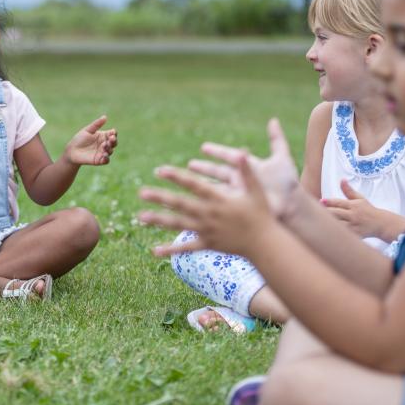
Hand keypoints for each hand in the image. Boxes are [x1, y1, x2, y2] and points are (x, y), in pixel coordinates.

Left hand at [63, 116, 117, 165]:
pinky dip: (106, 158)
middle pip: (114, 143)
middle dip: (114, 141)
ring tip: (104, 145)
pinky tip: (104, 155)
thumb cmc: (79, 139)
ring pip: (110, 151)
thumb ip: (96, 124)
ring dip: (109, 148)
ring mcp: (103, 152)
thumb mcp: (88, 130)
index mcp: (103, 136)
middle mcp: (105, 144)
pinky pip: (106, 160)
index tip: (112, 132)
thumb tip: (105, 117)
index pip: (112, 134)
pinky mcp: (99, 160)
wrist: (72, 150)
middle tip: (111, 138)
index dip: (114, 133)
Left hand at [139, 150, 277, 258]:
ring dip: (158, 221)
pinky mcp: (207, 244)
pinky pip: (186, 249)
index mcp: (219, 199)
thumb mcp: (256, 191)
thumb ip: (246, 172)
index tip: (160, 170)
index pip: (193, 185)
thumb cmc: (261, 215)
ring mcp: (207, 231)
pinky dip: (170, 250)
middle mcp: (209, 215)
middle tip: (141, 192)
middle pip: (180, 204)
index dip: (176, 177)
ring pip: (178, 225)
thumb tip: (241, 153)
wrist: (265, 244)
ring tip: (140, 217)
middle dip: (160, 198)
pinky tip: (154, 251)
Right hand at [184, 119, 300, 219]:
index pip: (229, 156)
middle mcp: (241, 178)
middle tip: (190, 164)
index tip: (203, 147)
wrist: (292, 205)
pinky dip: (208, 200)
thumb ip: (276, 139)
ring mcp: (238, 192)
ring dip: (202, 184)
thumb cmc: (287, 182)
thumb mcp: (282, 157)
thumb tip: (273, 120)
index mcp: (248, 166)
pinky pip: (220, 201)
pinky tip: (195, 198)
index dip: (216, 151)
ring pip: (215, 186)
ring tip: (187, 181)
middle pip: (218, 171)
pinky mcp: (237, 205)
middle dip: (204, 168)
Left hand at [322, 180, 404, 240]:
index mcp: (353, 205)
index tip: (320, 201)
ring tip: (318, 221)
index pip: (339, 203)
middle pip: (336, 213)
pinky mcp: (355, 234)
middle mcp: (353, 215)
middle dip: (326, 212)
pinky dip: (336, 233)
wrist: (381, 223)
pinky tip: (327, 232)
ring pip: (338, 224)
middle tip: (314, 212)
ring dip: (329, 222)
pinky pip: (343, 234)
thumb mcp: (360, 199)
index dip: (329, 202)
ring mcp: (354, 225)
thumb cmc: (368, 210)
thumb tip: (342, 179)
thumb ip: (349, 191)